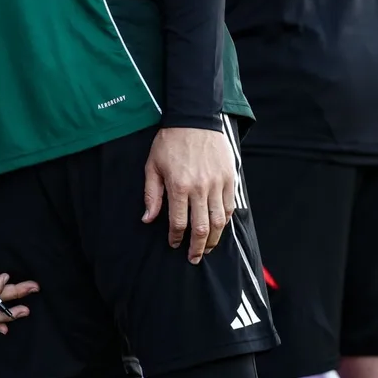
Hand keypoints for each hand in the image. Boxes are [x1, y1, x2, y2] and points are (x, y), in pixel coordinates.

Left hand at [142, 125, 236, 262]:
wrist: (194, 119)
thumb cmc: (170, 141)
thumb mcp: (152, 165)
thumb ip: (151, 194)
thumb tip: (148, 219)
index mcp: (178, 186)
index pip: (179, 222)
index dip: (176, 238)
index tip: (174, 244)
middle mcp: (200, 188)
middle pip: (201, 227)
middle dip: (197, 247)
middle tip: (193, 258)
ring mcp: (217, 184)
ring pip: (219, 221)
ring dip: (213, 239)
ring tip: (206, 248)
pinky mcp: (229, 179)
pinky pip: (230, 207)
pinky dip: (225, 222)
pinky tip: (218, 228)